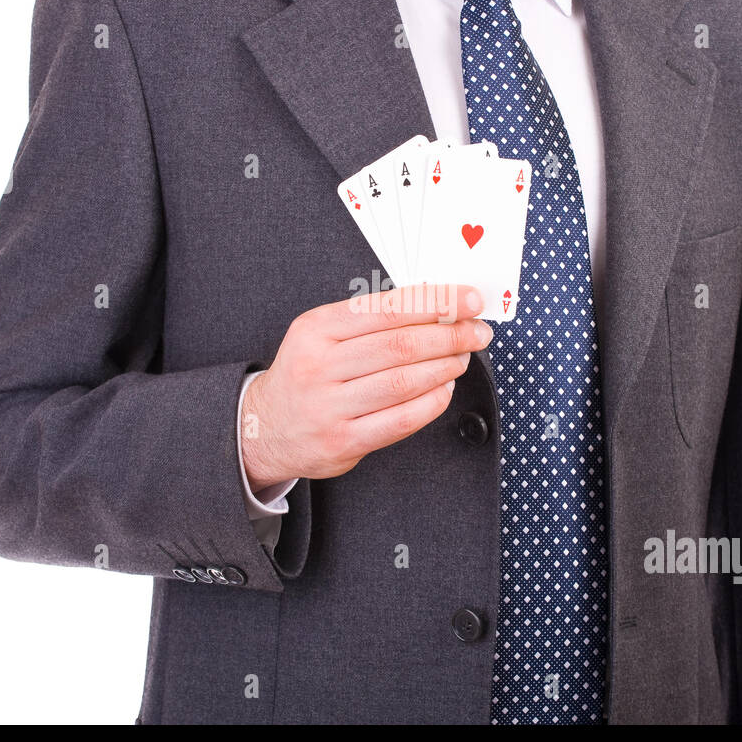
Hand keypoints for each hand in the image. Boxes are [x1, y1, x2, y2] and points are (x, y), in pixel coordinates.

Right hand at [241, 284, 491, 488]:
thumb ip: (371, 320)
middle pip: (400, 345)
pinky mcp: (343, 441)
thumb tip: (437, 307)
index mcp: (316, 329)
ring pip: (404, 382)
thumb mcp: (323, 334)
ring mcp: (329, 406)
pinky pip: (400, 420)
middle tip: (477, 332)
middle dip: (450, 335)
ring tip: (463, 357)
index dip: (436, 302)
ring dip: (445, 367)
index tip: (468, 300)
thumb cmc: (307, 374)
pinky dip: (432, 402)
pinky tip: (445, 389)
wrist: (265, 426)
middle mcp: (319, 366)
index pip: (387, 308)